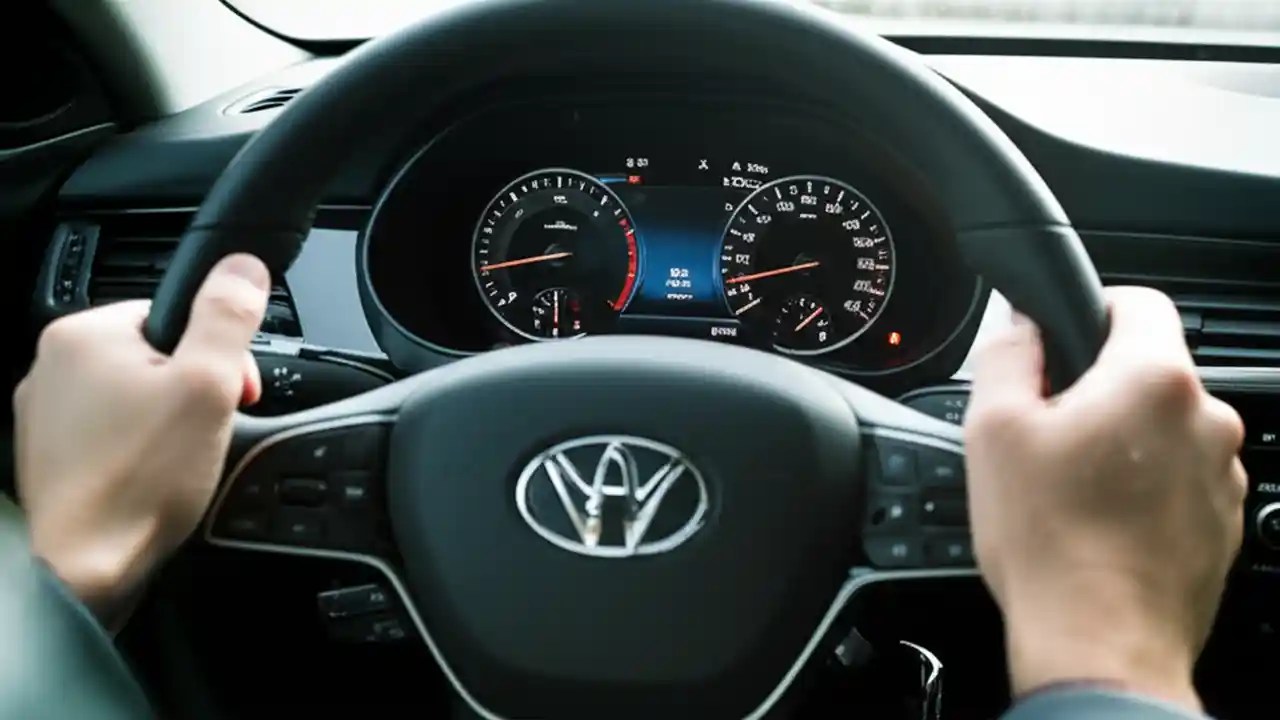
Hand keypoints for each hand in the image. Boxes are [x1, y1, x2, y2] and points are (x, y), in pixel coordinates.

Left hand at [14, 254, 270, 629]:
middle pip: (156, 357)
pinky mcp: (51, 457)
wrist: (84, 571)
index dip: (220, 354)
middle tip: (209, 433)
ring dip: (168, 423)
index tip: (236, 394)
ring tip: (179, 463)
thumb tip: (242, 267)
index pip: (175, 316)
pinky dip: (139, 452)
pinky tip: (152, 480)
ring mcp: (45, 415)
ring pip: (135, 398)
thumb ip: (228, 318)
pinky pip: (112, 435)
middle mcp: (51, 367)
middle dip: (194, 391)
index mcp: (83, 335)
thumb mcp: (208, 387)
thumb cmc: (139, 483)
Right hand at [964, 287, 1245, 711]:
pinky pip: (1178, 481)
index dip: (1091, 309)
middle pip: (1149, 372)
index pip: (1138, 301)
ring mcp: (1222, 475)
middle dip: (1098, 391)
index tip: (1062, 340)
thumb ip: (1007, 355)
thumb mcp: (993, 429)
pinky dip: (1143, 490)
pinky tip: (1099, 523)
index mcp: (1154, 380)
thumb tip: (1021, 326)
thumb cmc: (1050, 544)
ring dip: (1123, 444)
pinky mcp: (1222, 523)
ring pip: (1164, 430)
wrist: (1099, 644)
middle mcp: (1206, 420)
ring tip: (1072, 491)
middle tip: (1047, 436)